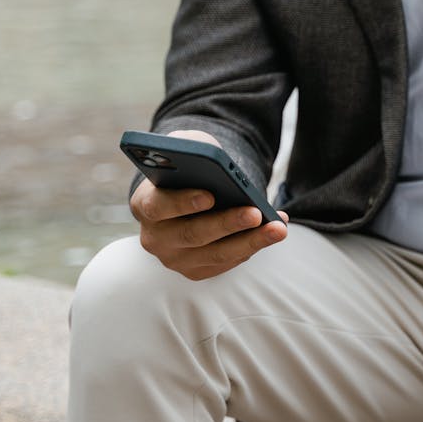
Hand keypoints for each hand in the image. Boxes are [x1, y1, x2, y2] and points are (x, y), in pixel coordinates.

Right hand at [131, 130, 288, 280]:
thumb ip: (197, 151)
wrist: (186, 195)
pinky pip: (227, 262)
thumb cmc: (189, 169)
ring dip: (250, 241)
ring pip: (216, 254)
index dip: (183, 202)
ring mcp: (174, 258)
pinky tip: (273, 231)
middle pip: (192, 234)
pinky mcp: (196, 271)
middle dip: (227, 223)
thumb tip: (220, 163)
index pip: (158, 206)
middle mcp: (155, 237)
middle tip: (255, 213)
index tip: (210, 195)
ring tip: (277, 228)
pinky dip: (252, 247)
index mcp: (145, 204)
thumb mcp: (188, 151)